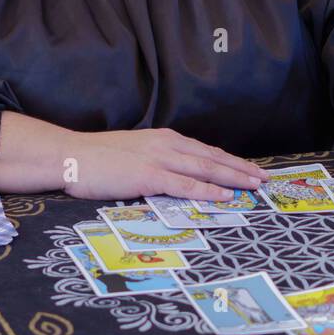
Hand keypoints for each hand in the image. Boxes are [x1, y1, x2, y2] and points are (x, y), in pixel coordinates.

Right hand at [61, 127, 266, 201]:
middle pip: (212, 157)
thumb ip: (157, 160)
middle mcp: (167, 145)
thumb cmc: (97, 159)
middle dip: (240, 168)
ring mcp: (158, 159)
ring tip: (254, 185)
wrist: (70, 155)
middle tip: (263, 177)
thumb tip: (175, 174)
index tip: (248, 168)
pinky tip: (225, 196)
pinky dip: (208, 190)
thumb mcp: (134, 152)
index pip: (204, 150)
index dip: (229, 160)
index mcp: (164, 139)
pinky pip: (185, 185)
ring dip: (233, 177)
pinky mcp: (148, 176)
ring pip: (205, 168)